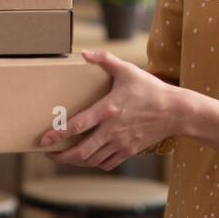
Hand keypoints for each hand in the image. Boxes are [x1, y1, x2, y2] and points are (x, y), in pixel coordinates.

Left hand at [39, 49, 180, 170]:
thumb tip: (83, 53)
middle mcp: (112, 130)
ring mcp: (121, 143)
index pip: (78, 125)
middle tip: (49, 154)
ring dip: (75, 162)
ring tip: (64, 157)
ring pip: (92, 160)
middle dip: (62, 156)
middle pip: (82, 151)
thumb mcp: (127, 70)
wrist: (175, 111)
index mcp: (108, 109)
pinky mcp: (130, 151)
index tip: (44, 140)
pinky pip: (107, 164)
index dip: (58, 134)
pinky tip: (88, 159)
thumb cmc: (150, 89)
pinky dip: (94, 164)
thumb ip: (105, 60)